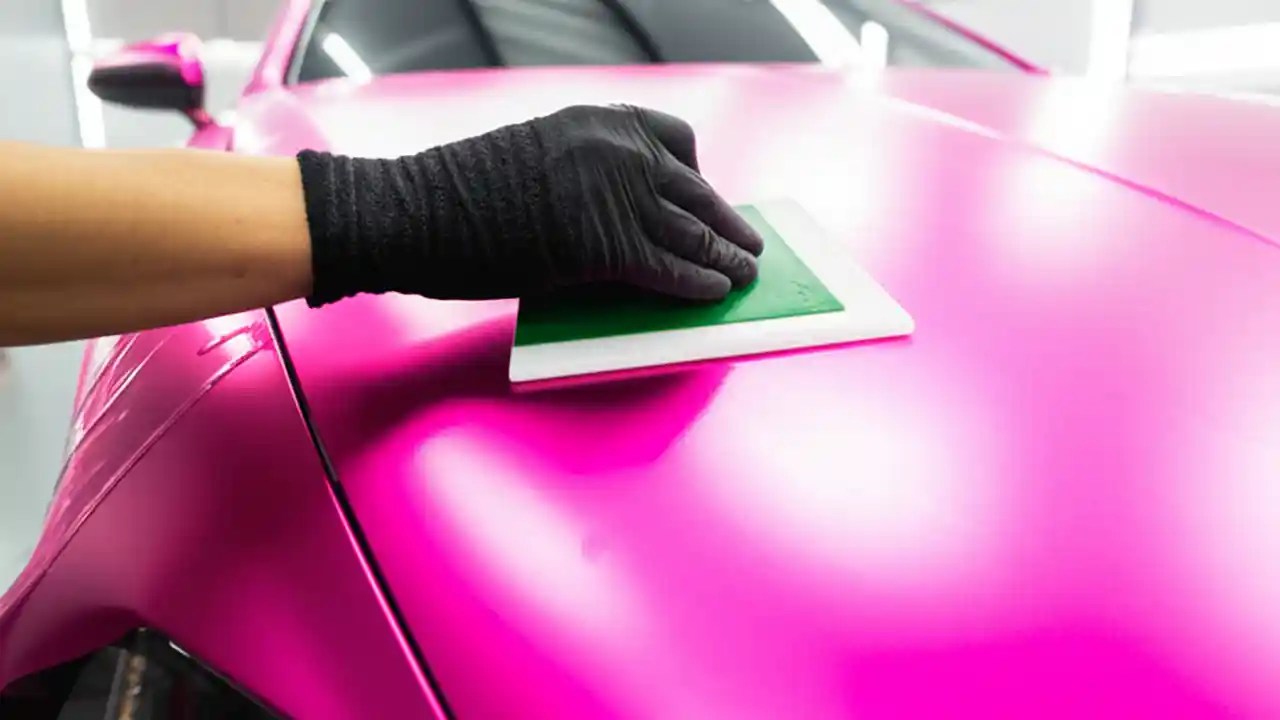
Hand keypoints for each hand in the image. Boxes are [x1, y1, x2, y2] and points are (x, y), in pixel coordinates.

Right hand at [299, 104, 764, 305]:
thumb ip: (583, 176)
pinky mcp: (601, 243)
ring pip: (688, 229)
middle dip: (724, 221)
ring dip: (724, 256)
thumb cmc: (454, 194)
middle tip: (748, 242)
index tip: (707, 198)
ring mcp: (611, 192)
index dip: (697, 176)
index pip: (672, 140)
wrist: (408, 211)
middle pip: (692, 188)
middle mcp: (613, 148)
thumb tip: (620, 212)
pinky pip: (666, 266)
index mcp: (594, 120)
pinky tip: (714, 293)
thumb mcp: (531, 158)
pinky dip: (695, 282)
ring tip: (746, 274)